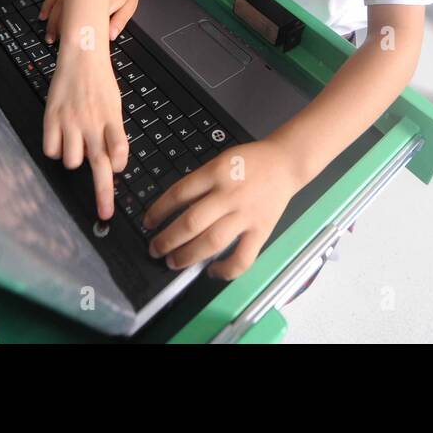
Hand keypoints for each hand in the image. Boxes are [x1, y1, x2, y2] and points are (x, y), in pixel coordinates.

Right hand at [38, 0, 138, 45]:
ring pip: (59, 3)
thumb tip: (110, 37)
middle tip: (53, 41)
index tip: (68, 44)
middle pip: (66, 12)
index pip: (82, 20)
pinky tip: (44, 15)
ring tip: (49, 34)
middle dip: (57, 28)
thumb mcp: (129, 6)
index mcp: (100, 2)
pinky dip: (49, 4)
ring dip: (51, 19)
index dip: (73, 33)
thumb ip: (119, 22)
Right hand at [40, 48, 127, 219]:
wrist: (81, 56)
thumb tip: (111, 161)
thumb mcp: (114, 105)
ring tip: (75, 141)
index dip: (119, 165)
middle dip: (103, 195)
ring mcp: (71, 122)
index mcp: (112, 120)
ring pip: (71, 161)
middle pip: (100, 166)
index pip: (120, 154)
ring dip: (74, 158)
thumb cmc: (99, 81)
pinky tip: (60, 137)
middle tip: (104, 213)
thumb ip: (113, 132)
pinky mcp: (52, 119)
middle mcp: (93, 124)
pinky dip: (55, 150)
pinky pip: (51, 150)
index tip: (116, 169)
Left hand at [144, 140, 299, 279]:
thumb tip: (171, 210)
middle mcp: (229, 194)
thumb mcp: (219, 161)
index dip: (158, 211)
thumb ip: (199, 183)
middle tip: (155, 249)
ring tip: (172, 262)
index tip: (148, 223)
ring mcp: (246, 215)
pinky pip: (242, 257)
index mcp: (216, 173)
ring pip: (212, 242)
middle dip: (167, 240)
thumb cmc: (248, 162)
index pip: (178, 194)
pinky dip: (225, 270)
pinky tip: (211, 271)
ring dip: (187, 256)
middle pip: (191, 223)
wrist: (284, 163)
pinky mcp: (261, 231)